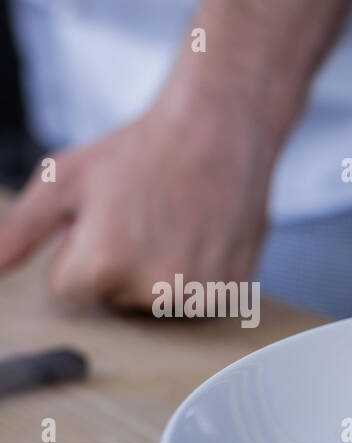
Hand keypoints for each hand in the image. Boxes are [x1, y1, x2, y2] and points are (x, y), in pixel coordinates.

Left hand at [0, 85, 274, 309]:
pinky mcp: (230, 293)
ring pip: (156, 303)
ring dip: (159, 273)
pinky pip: (197, 299)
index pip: (69, 291)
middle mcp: (152, 289)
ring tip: (175, 226)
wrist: (218, 131)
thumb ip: (19, 231)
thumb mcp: (63, 179)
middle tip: (143, 218)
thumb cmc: (139, 150)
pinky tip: (202, 236)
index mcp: (103, 264)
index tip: (103, 222)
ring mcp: (196, 295)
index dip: (79, 254)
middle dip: (121, 266)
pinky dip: (197, 274)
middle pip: (115, 299)